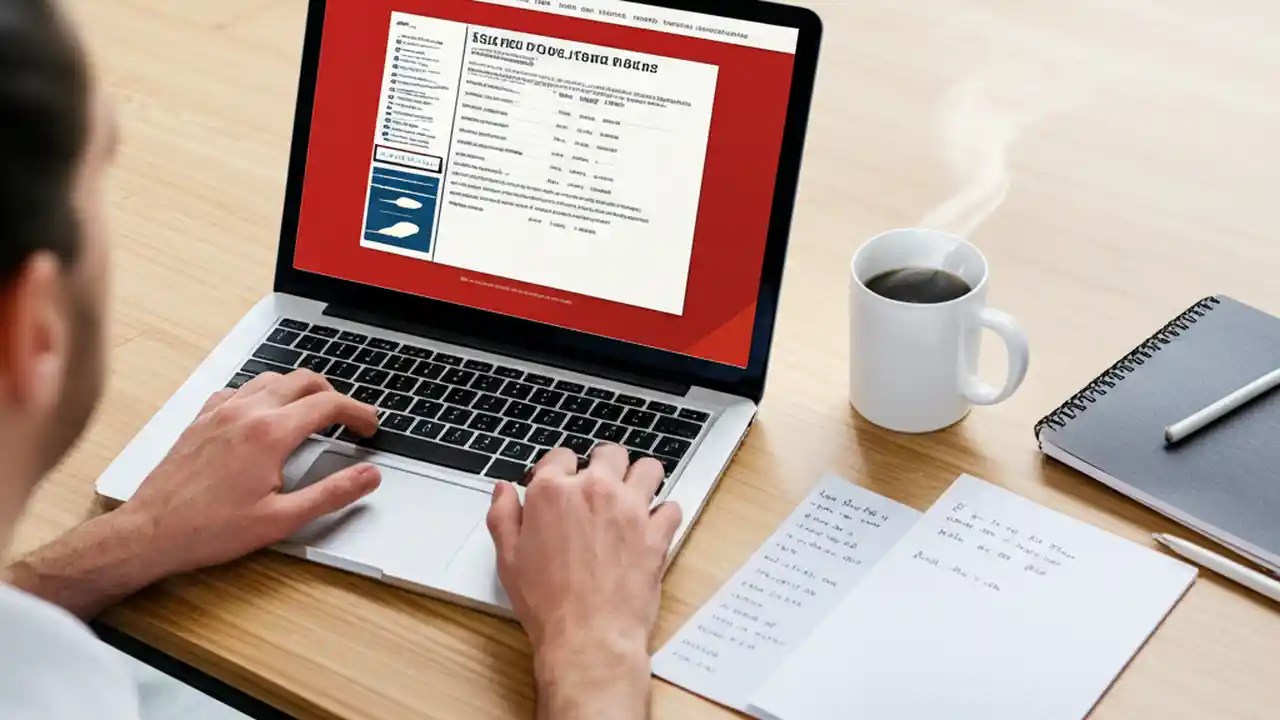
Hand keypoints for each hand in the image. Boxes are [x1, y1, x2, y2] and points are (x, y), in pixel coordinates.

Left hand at [119, 370, 381, 579]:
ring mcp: (221, 412)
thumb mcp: (282, 519)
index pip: (329, 405)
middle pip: (304, 380)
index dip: (358, 413)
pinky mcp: (202, 419)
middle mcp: (246, 412)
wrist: (151, 532)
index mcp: (270, 434)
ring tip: (313, 413)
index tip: (368, 427)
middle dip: (334, 395)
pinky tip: (264, 416)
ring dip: (300, 390)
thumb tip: (367, 477)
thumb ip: (332, 494)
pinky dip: (263, 394)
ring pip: (272, 379)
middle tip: (347, 419)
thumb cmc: (209, 530)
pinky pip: (240, 389)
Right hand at [486, 445, 681, 719]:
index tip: (562, 483)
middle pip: (609, 453)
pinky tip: (652, 527)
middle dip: (604, 464)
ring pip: (648, 468)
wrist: (588, 637)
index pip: (560, 456)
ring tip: (632, 496)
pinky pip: (672, 507)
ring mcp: (630, 508)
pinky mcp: (657, 531)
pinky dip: (664, 515)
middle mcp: (594, 490)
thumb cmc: (546, 603)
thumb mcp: (508, 559)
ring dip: (640, 478)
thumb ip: (503, 516)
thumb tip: (504, 490)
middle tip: (600, 486)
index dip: (560, 469)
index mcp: (552, 493)